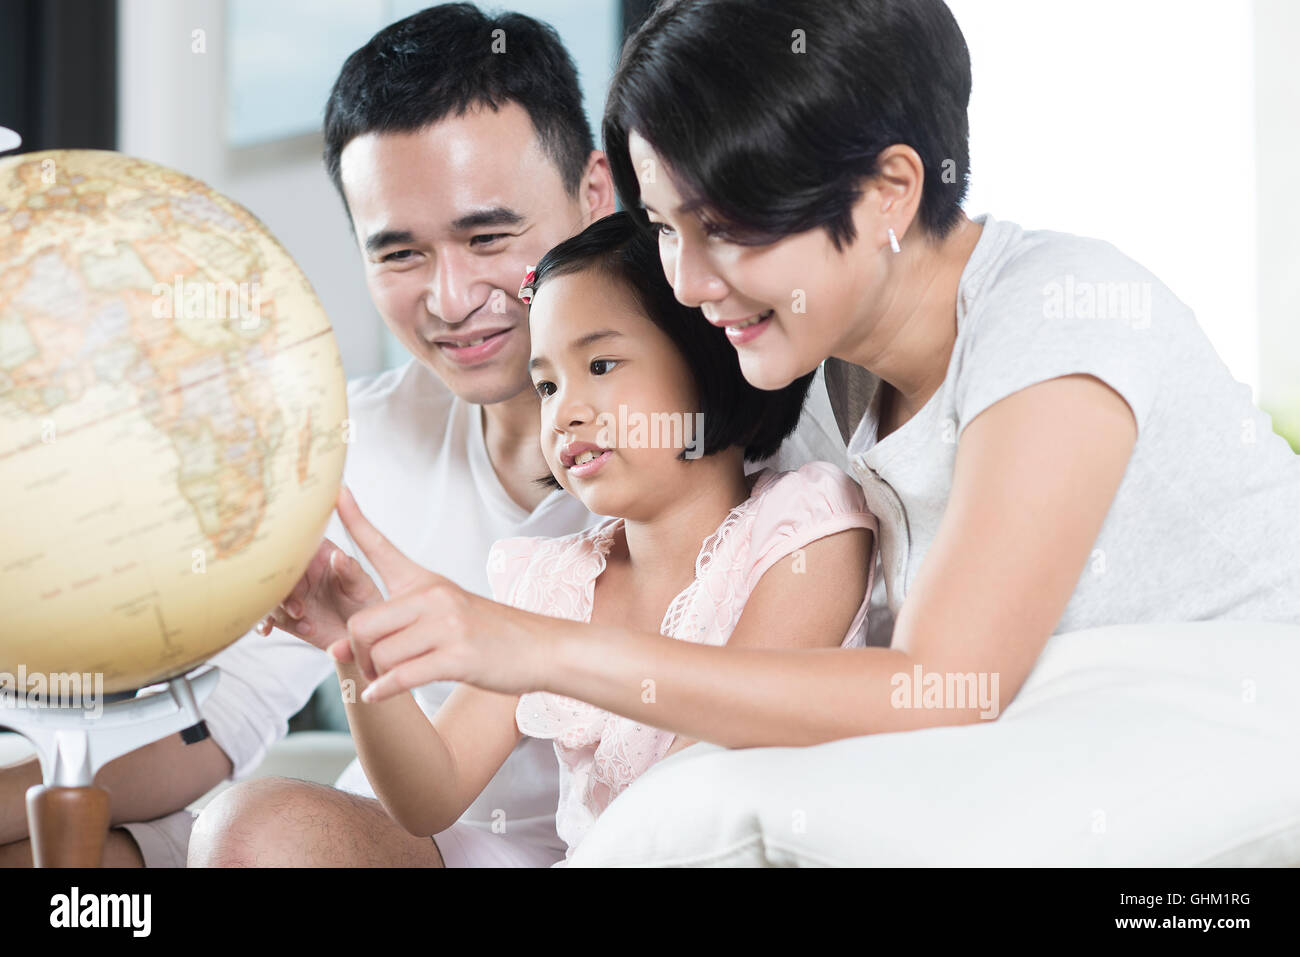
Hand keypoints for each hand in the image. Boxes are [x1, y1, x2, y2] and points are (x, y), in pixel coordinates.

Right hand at [254, 535, 381, 651]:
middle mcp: (302, 571)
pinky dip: (264, 622)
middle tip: (298, 604)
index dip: (286, 547)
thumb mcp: (362, 586)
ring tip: (301, 619)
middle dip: (281, 584)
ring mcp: (292, 593)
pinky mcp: (285, 616)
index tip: (283, 558)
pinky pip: (267, 616)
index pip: (298, 543)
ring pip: (270, 593)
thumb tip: (338, 555)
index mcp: (320, 554)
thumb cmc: (366, 603)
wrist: (362, 637)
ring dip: (278, 606)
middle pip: (278, 569)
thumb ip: (350, 571)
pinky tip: (267, 629)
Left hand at [332, 485, 555, 702]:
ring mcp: (447, 626)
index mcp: (426, 581)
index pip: (381, 546)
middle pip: (362, 623)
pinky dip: (384, 690)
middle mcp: (434, 597)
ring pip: (380, 654)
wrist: (541, 648)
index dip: (354, 520)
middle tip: (371, 666)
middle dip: (358, 652)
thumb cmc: (489, 633)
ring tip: (387, 681)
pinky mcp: (458, 657)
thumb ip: (398, 624)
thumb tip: (338, 646)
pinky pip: (402, 675)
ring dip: (375, 676)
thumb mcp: (447, 612)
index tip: (337, 492)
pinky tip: (378, 695)